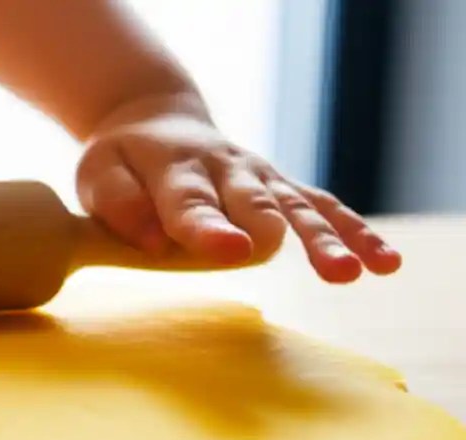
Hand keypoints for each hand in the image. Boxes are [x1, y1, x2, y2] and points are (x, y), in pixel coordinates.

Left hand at [76, 93, 400, 282]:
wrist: (156, 122)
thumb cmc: (121, 162)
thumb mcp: (97, 176)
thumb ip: (120, 207)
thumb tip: (157, 243)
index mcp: (174, 167)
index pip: (192, 201)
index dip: (209, 227)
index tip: (230, 250)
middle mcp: (226, 169)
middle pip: (256, 203)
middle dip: (276, 233)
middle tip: (300, 264)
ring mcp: (260, 177)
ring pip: (298, 207)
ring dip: (326, 240)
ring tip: (352, 273)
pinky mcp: (282, 187)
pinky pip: (323, 206)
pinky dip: (354, 232)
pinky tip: (383, 263)